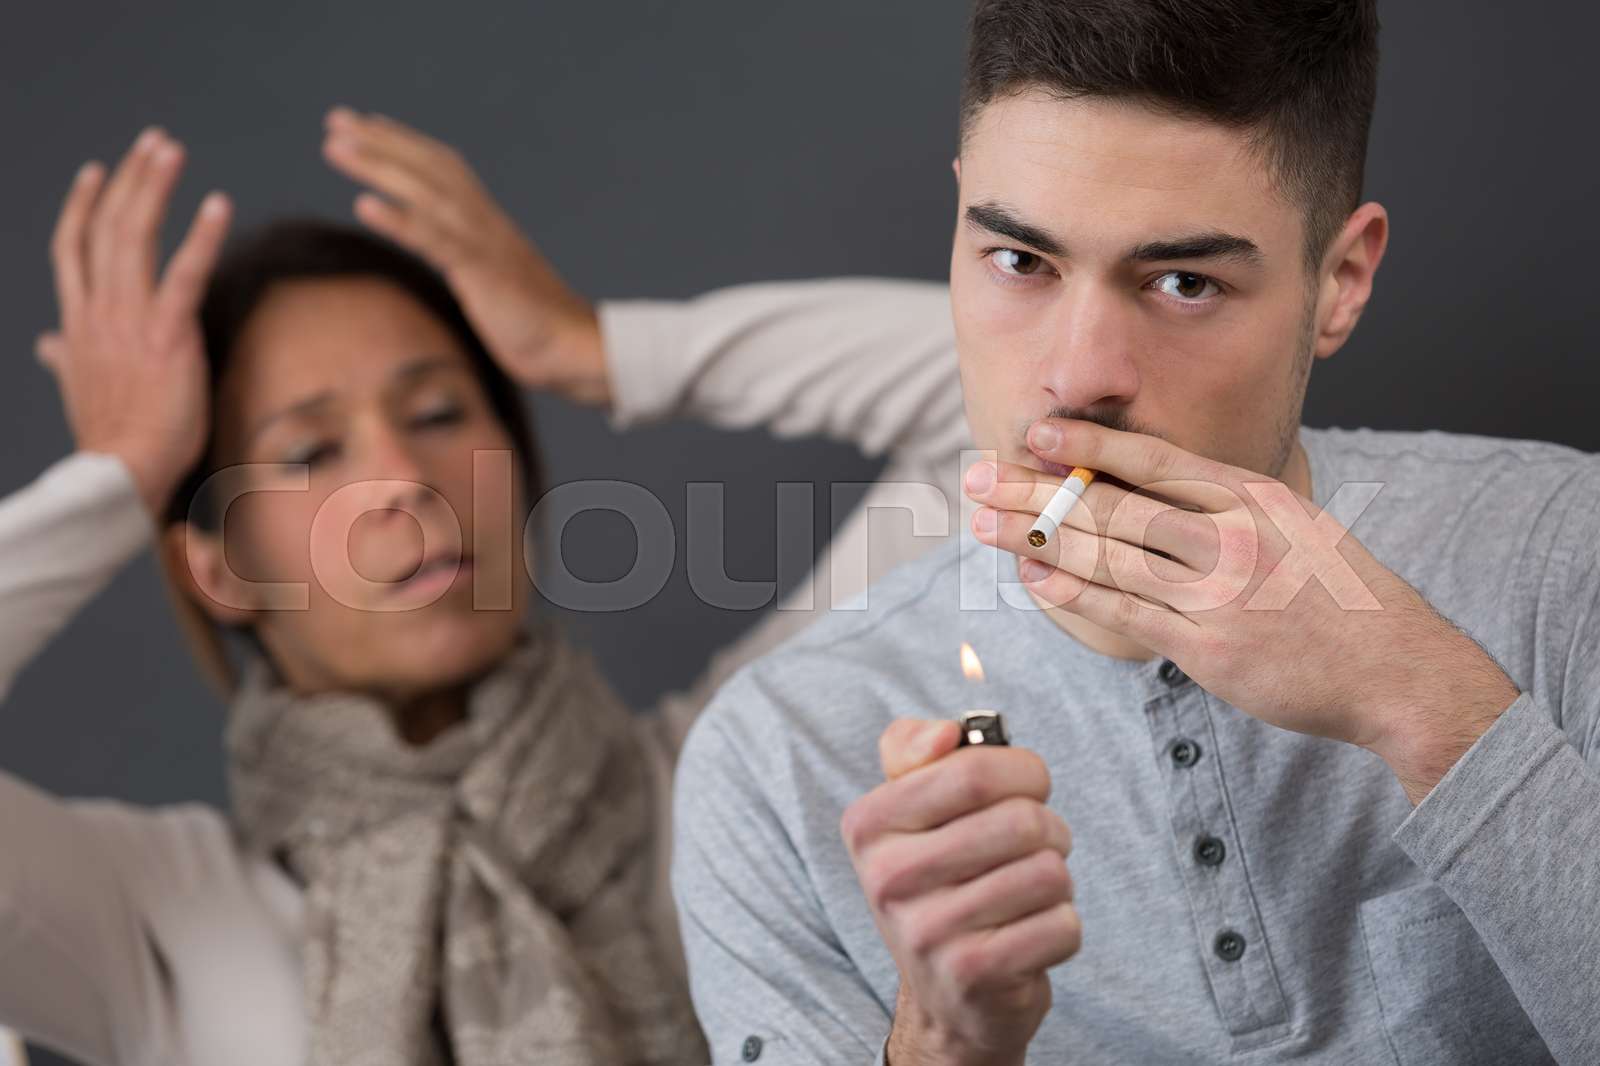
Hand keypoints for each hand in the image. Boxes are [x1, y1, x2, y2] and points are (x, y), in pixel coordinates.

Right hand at [41, 127, 232, 516]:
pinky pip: (185, 272)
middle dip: (130, 179)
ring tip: (171, 150)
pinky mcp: (167, 334)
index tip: (99, 171)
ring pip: (134, 235)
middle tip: (154, 142)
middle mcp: (98, 311)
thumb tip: (49, 346)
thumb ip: (65, 359)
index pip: (72, 248)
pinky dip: (201, 234)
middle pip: (105, 226)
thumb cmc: (113, 439)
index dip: (84, 205)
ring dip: (153, 186)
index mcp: (78, 322)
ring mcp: (129, 320)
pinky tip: (218, 204)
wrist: (123, 472)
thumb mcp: (80, 389)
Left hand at [321, 107, 608, 404]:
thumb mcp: (495, 287)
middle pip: (428, 167)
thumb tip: (450, 269)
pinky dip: (399, 219)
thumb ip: (470, 267)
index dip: (404, 143)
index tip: (366, 124)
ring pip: (426, 192)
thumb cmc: (537, 328)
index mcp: (487, 224)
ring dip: (378, 166)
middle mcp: (484, 222)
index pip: (442, 169)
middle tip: (336, 119)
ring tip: (334, 147)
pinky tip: (363, 204)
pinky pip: (436, 240)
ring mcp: (484, 244)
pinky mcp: (483, 272)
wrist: (574, 349)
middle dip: (380, 141)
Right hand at [841, 719, 1079, 1065]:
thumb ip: (914, 748)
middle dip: (1050, 829)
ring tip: (1026, 894)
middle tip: (1034, 846)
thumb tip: (945, 733)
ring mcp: (928, 932)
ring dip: (1057, 881)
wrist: (946, 995)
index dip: (1025, 772)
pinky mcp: (973, 976)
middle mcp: (888, 878)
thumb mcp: (909, 807)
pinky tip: (1029, 936)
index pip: (975, 770)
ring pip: (1050, 873)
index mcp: (869, 824)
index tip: (1026, 788)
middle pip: (1022, 821)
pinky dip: (1062, 927)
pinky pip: (1062, 926)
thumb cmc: (940, 880)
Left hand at [966, 417, 1518, 801]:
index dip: (1087, 444)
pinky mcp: (1206, 647)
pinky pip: (1123, 613)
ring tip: (984, 522)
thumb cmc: (1343, 600)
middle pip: (1113, 505)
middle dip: (1036, 489)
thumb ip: (1231, 507)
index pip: (1153, 458)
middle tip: (977, 477)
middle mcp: (1231, 536)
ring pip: (1106, 556)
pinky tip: (1032, 576)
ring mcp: (1217, 593)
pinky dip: (1072, 592)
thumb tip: (1161, 490)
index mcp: (1253, 496)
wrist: (1398, 672)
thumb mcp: (1299, 526)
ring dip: (1036, 536)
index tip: (1034, 431)